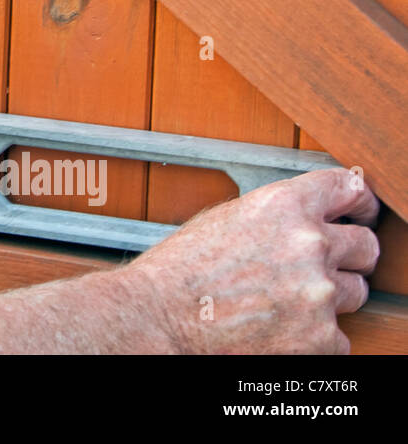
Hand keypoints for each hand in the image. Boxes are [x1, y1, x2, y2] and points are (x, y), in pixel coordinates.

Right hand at [124, 168, 379, 352]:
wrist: (159, 315)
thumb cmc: (180, 269)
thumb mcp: (227, 218)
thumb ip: (277, 214)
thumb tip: (310, 217)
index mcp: (284, 205)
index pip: (350, 188)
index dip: (360, 201)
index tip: (361, 212)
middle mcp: (309, 244)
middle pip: (366, 246)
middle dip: (351, 256)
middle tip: (328, 265)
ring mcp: (318, 293)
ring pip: (355, 292)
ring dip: (329, 297)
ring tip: (286, 300)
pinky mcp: (319, 338)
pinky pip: (338, 337)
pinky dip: (314, 337)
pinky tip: (278, 328)